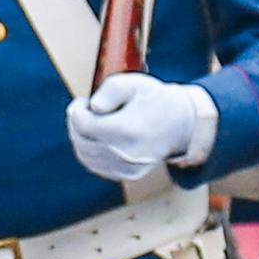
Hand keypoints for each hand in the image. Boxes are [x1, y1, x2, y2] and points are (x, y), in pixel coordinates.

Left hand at [68, 73, 217, 184]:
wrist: (183, 124)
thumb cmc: (156, 100)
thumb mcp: (135, 83)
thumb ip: (111, 89)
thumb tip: (93, 106)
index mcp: (127, 130)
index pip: (83, 124)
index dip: (76, 110)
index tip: (82, 101)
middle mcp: (127, 154)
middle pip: (82, 140)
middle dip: (77, 124)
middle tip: (85, 111)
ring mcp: (128, 167)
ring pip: (86, 155)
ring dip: (82, 138)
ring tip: (92, 123)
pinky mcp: (129, 174)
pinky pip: (97, 165)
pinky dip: (91, 152)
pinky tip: (99, 138)